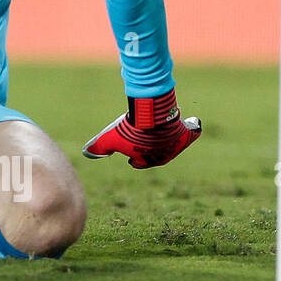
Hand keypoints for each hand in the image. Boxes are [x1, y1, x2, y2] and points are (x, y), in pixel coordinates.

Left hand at [83, 89, 200, 168]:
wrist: (152, 117)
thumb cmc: (130, 130)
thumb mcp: (108, 139)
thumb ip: (97, 147)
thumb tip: (86, 153)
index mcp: (147, 160)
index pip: (139, 163)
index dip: (134, 160)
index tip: (131, 158)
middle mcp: (164, 155)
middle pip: (157, 152)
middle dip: (151, 148)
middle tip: (147, 140)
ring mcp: (177, 144)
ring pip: (174, 141)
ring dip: (169, 136)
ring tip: (165, 127)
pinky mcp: (187, 132)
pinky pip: (193, 130)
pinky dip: (193, 127)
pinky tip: (193, 121)